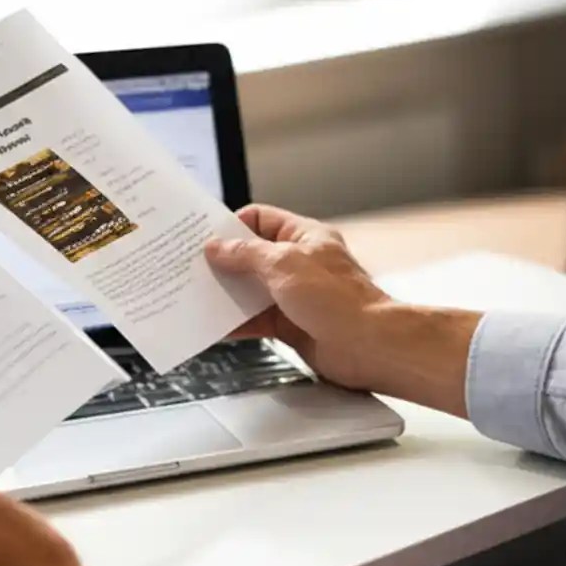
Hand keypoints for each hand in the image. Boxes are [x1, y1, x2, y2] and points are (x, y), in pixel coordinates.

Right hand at [205, 204, 391, 389]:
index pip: (261, 219)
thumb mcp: (284, 264)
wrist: (370, 345)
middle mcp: (300, 264)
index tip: (207, 238)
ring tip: (199, 297)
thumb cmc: (341, 300)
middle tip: (196, 268)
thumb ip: (246, 255)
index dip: (233, 227)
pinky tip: (218, 326)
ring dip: (228, 295)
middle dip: (225, 263)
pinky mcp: (293, 325)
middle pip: (253, 256)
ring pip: (252, 290)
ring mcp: (296, 296)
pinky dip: (237, 322)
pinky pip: (257, 320)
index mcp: (304, 237)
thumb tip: (218, 247)